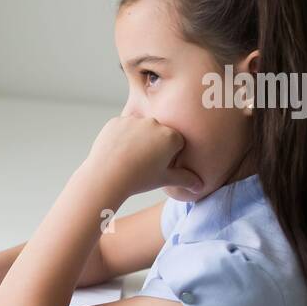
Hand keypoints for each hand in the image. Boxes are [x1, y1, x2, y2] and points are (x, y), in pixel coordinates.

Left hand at [85, 116, 200, 196]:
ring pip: (140, 128)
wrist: (106, 177)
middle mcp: (154, 123)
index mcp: (171, 136)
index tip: (157, 165)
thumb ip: (185, 179)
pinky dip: (121, 137)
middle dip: (153, 144)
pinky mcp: (116, 121)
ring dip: (137, 138)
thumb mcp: (165, 180)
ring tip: (128, 157)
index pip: (176, 142)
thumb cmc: (138, 180)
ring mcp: (134, 120)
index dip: (167, 155)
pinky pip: (122, 127)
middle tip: (142, 162)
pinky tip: (117, 151)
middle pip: (158, 133)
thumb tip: (200, 186)